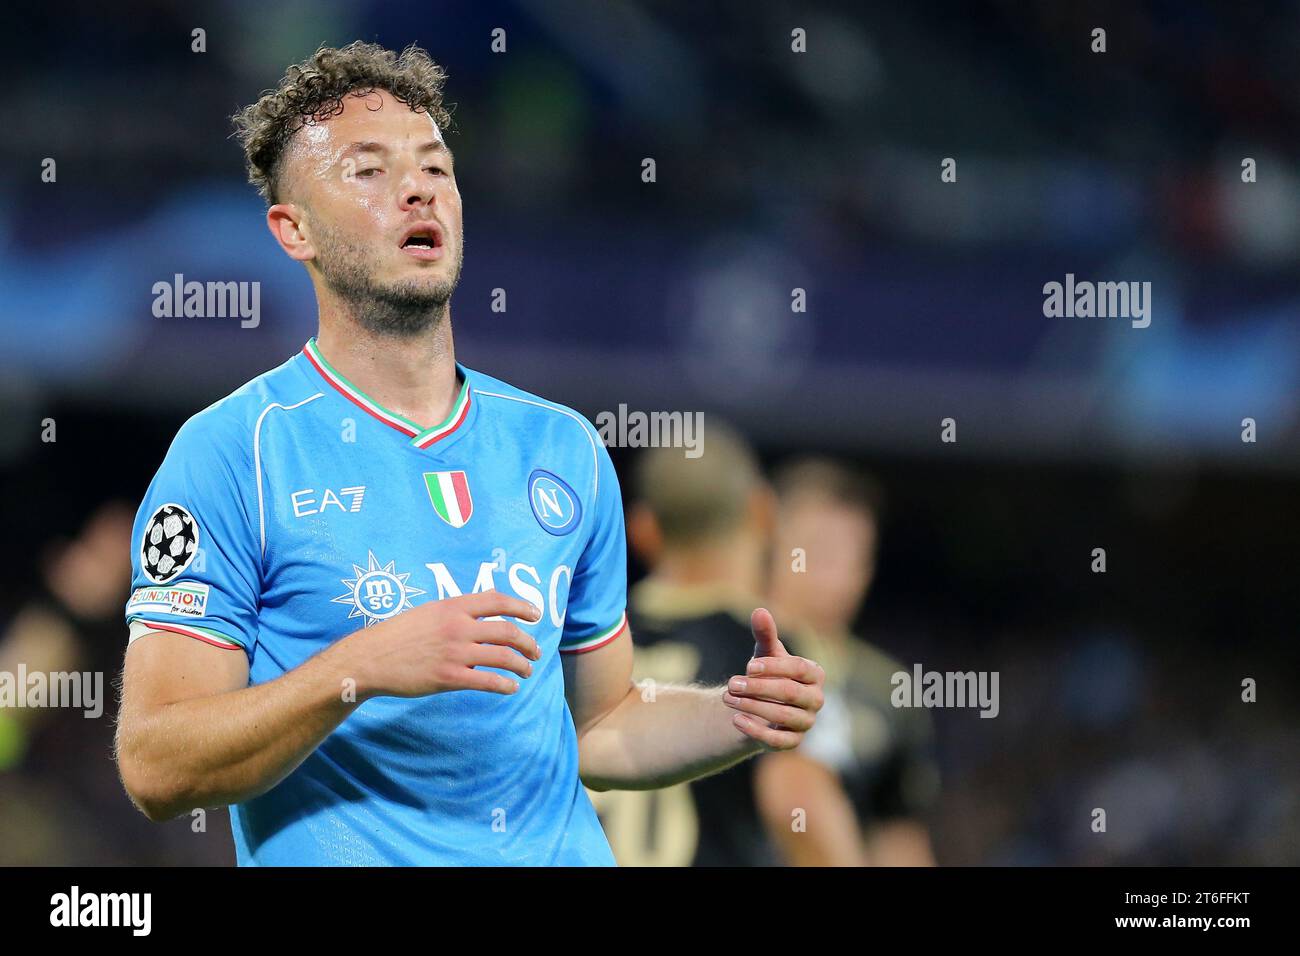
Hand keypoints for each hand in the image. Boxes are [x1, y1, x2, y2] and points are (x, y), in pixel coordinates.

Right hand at [340, 591, 542, 699]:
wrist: (371, 658)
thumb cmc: (398, 635)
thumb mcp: (428, 612)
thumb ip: (454, 612)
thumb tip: (480, 617)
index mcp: (453, 606)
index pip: (498, 601)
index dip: (522, 607)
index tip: (536, 615)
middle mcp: (458, 626)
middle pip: (507, 631)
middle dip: (528, 643)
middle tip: (536, 651)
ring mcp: (455, 652)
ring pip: (503, 657)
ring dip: (521, 665)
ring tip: (526, 671)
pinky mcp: (449, 677)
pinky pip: (488, 681)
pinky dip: (505, 685)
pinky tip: (511, 688)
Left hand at [722, 608, 824, 749]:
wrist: (760, 704)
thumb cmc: (767, 673)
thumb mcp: (765, 652)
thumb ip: (765, 633)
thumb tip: (759, 611)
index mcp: (815, 674)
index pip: (800, 669)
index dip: (775, 667)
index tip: (748, 666)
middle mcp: (816, 699)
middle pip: (790, 693)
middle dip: (758, 688)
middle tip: (731, 683)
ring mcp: (806, 722)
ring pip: (784, 717)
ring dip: (753, 707)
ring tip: (728, 698)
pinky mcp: (793, 742)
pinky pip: (779, 741)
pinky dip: (756, 731)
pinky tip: (736, 720)